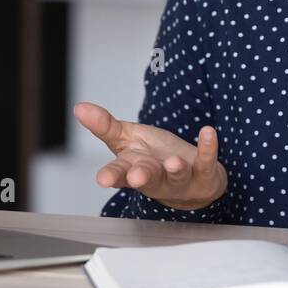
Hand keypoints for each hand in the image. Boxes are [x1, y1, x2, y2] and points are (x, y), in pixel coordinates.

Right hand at [73, 102, 227, 209]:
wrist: (191, 179)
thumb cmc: (154, 157)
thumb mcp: (127, 139)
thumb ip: (105, 126)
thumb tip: (79, 107)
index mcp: (133, 168)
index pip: (119, 173)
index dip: (112, 175)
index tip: (103, 179)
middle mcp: (156, 177)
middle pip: (148, 177)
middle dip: (142, 176)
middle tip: (136, 176)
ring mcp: (181, 178)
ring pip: (177, 175)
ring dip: (176, 169)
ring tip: (174, 162)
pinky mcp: (204, 173)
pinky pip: (206, 160)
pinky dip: (208, 147)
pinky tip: (208, 132)